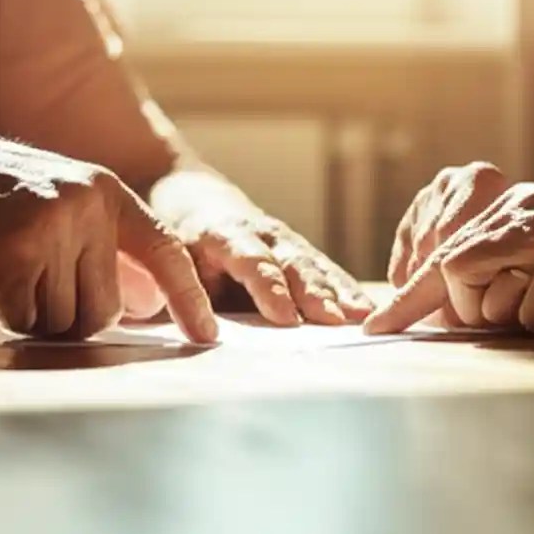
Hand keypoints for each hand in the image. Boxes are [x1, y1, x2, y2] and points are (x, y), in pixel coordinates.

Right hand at [0, 128, 215, 341]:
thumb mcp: (58, 203)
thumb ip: (105, 247)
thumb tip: (150, 305)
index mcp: (105, 191)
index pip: (164, 250)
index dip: (189, 297)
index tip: (208, 334)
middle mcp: (86, 205)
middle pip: (106, 308)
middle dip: (72, 316)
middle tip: (35, 286)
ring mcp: (51, 227)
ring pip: (65, 319)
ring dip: (35, 314)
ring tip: (8, 270)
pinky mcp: (14, 255)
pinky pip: (26, 320)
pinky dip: (7, 314)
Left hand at [173, 205, 374, 325]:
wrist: (196, 200)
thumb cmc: (180, 242)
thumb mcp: (170, 261)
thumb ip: (184, 294)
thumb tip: (199, 332)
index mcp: (223, 235)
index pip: (251, 262)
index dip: (269, 289)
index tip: (285, 317)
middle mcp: (262, 234)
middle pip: (293, 264)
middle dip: (314, 294)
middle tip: (332, 321)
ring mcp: (286, 241)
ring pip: (314, 266)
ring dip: (337, 293)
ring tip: (360, 317)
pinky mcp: (300, 252)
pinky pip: (326, 270)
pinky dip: (346, 289)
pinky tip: (364, 309)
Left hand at [364, 182, 533, 336]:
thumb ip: (504, 285)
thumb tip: (454, 318)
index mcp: (513, 210)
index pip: (445, 255)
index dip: (408, 295)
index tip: (375, 328)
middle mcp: (522, 206)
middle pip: (450, 270)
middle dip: (461, 314)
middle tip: (526, 319)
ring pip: (480, 289)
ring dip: (516, 318)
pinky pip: (532, 312)